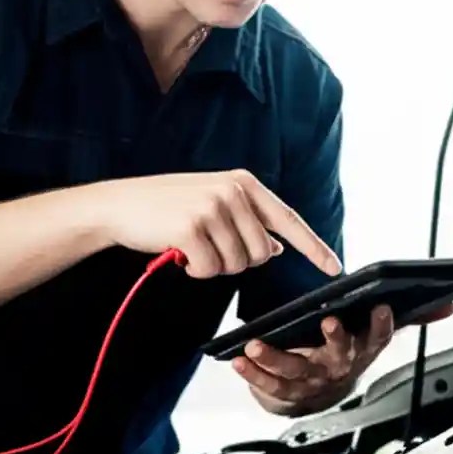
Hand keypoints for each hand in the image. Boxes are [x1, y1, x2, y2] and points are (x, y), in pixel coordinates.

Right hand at [97, 170, 341, 278]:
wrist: (118, 205)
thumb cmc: (167, 207)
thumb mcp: (214, 204)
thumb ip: (248, 221)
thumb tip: (276, 248)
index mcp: (244, 183)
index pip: (289, 220)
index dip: (313, 248)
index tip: (334, 268)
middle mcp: (233, 191)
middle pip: (260, 254)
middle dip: (236, 260)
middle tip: (207, 245)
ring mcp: (213, 207)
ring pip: (236, 265)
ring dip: (212, 265)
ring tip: (190, 244)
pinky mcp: (192, 227)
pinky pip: (209, 270)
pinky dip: (194, 270)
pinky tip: (178, 252)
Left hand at [232, 302, 452, 415]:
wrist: (314, 395)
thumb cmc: (344, 351)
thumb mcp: (375, 334)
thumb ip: (411, 316)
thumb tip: (448, 304)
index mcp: (361, 350)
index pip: (377, 337)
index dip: (380, 324)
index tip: (380, 306)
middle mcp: (338, 367)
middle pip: (341, 354)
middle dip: (336, 339)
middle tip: (329, 321)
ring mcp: (311, 381)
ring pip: (297, 372)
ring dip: (277, 358)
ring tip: (258, 344)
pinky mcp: (283, 391)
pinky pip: (268, 384)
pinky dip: (252, 374)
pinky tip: (238, 359)